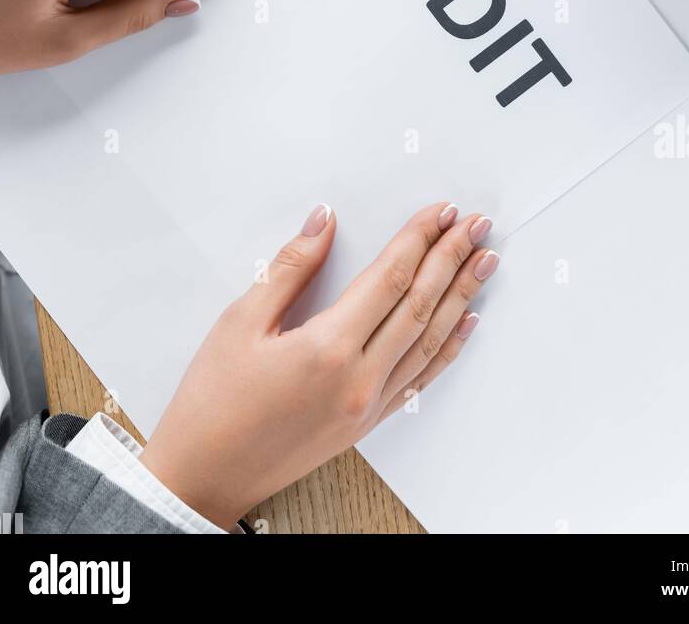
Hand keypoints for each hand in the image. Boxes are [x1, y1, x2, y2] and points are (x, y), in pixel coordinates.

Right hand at [140, 201, 498, 529]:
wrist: (204, 477)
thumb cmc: (212, 404)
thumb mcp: (240, 323)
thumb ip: (290, 267)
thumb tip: (323, 222)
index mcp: (326, 349)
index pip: (389, 278)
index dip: (419, 239)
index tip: (440, 211)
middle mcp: (357, 380)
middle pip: (419, 304)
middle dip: (452, 258)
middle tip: (477, 224)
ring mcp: (366, 406)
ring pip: (427, 340)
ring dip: (459, 296)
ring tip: (484, 262)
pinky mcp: (364, 424)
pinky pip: (418, 378)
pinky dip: (447, 348)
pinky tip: (465, 324)